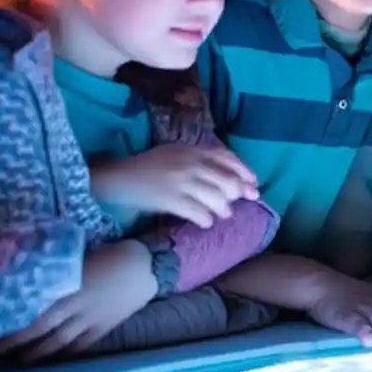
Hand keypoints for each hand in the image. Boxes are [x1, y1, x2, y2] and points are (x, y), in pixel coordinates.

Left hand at [0, 240, 157, 362]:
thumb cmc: (113, 252)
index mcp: (69, 286)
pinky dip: (70, 351)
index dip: (13, 321)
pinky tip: (59, 355)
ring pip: (60, 340)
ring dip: (40, 352)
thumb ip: (60, 269)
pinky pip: (84, 342)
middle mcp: (77, 306)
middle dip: (16, 342)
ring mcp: (93, 318)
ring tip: (24, 359)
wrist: (148, 265)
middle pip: (41, 329)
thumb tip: (36, 273)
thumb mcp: (81, 255)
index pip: (34, 308)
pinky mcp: (107, 324)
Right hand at [93, 144, 258, 228]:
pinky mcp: (171, 200)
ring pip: (217, 198)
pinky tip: (206, 222)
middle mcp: (191, 164)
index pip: (228, 158)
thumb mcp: (175, 153)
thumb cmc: (147, 167)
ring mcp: (182, 182)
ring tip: (222, 215)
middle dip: (239, 194)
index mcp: (192, 150)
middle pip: (228, 180)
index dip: (245, 172)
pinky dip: (207, 219)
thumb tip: (231, 177)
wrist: (116, 177)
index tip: (254, 184)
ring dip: (224, 210)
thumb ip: (200, 159)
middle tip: (240, 203)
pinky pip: (199, 212)